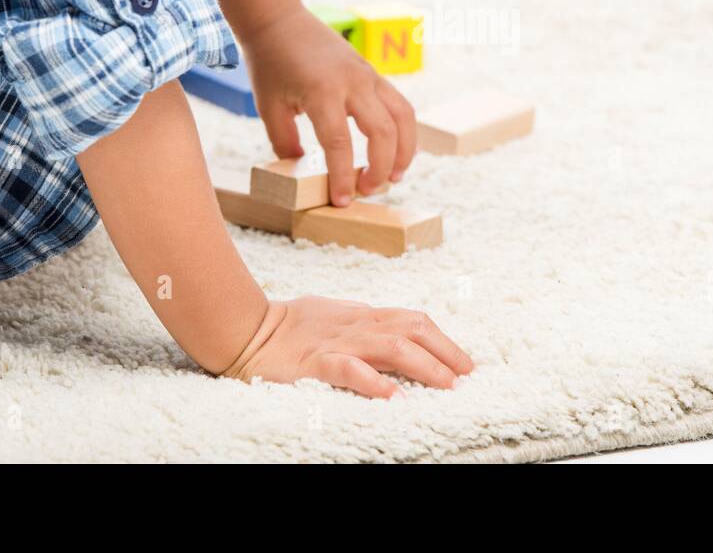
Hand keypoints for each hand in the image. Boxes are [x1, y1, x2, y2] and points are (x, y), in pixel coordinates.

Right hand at [224, 297, 474, 397]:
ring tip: (447, 385)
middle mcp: (356, 325)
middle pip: (412, 329)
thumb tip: (394, 333)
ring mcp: (337, 342)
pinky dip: (375, 381)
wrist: (245, 328)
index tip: (464, 363)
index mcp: (362, 316)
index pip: (412, 321)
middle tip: (467, 376)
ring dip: (425, 366)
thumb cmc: (289, 326)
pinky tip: (394, 396)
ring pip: (392, 346)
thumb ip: (363, 323)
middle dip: (446, 351)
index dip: (443, 340)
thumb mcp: (334, 317)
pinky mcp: (315, 362)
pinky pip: (349, 369)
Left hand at [243, 5, 416, 204]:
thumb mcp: (269, 107)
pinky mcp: (374, 73)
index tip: (343, 200)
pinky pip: (399, 104)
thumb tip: (304, 169)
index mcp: (322, 91)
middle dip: (380, 168)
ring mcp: (368, 75)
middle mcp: (352, 82)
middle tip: (368, 191)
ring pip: (402, 117)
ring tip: (395, 176)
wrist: (279, 18)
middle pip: (382, 133)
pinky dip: (402, 131)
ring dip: (405, 150)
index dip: (343, 176)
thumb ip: (286, 143)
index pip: (339, 143)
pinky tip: (395, 150)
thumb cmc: (270, 63)